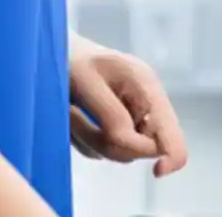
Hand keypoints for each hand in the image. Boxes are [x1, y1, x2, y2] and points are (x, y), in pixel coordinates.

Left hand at [68, 37, 187, 176]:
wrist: (50, 49)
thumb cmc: (68, 59)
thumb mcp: (88, 83)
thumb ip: (113, 116)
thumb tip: (133, 146)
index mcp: (146, 85)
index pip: (172, 131)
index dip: (172, 155)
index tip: (157, 172)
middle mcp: (143, 101)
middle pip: (144, 148)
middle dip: (110, 143)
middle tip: (75, 119)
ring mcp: (129, 114)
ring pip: (120, 152)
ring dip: (91, 140)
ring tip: (70, 112)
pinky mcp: (113, 124)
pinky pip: (102, 149)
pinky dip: (84, 139)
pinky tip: (71, 115)